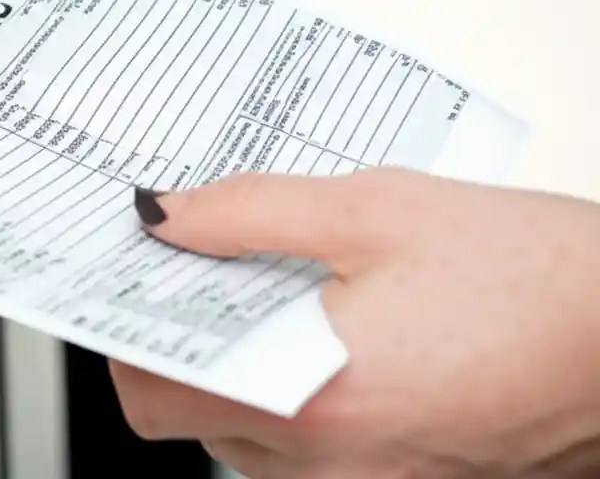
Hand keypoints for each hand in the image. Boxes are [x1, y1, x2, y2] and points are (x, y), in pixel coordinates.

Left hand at [116, 168, 599, 477]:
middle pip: (192, 414)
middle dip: (185, 341)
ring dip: (240, 369)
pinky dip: (296, 397)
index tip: (132, 279)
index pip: (150, 392)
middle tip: (207, 268)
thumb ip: (250, 212)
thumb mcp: (379, 210)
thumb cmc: (539, 281)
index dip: (125, 329)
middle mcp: (330, 467)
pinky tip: (334, 334)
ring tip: (284, 294)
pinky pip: (306, 452)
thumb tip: (164, 215)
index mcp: (312, 400)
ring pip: (245, 437)